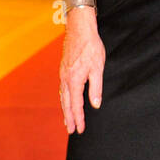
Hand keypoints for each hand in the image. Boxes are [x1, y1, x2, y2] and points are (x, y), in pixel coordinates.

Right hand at [59, 7, 104, 133]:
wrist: (79, 29)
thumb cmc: (91, 47)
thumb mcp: (98, 68)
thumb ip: (96, 88)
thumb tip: (95, 104)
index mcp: (74, 81)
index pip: (76, 105)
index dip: (79, 118)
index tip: (80, 129)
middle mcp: (65, 79)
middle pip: (66, 103)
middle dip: (69, 118)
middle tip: (72, 130)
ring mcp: (62, 74)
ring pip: (62, 96)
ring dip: (65, 109)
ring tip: (68, 120)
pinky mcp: (63, 69)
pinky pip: (62, 88)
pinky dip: (64, 98)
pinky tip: (66, 100)